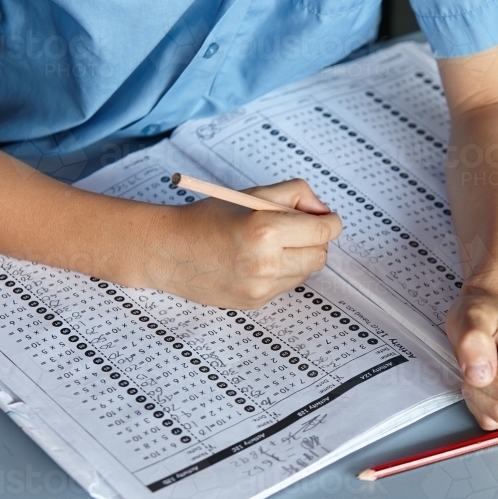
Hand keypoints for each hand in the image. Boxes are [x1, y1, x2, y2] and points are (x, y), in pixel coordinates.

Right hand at [135, 179, 341, 307]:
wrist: (167, 251)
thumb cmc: (207, 218)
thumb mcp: (251, 195)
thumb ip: (294, 195)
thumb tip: (324, 210)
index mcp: (265, 230)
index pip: (323, 230)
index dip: (330, 221)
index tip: (327, 217)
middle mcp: (265, 263)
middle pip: (320, 255)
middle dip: (315, 239)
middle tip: (298, 228)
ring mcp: (260, 288)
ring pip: (306, 272)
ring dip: (299, 257)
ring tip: (272, 245)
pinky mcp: (255, 302)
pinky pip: (286, 286)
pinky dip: (282, 272)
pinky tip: (258, 261)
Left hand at [446, 288, 497, 429]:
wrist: (492, 316)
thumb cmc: (483, 315)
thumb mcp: (470, 318)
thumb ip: (472, 341)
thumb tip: (479, 375)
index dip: (479, 382)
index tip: (475, 359)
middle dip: (479, 394)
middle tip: (476, 366)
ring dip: (481, 402)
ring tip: (484, 373)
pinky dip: (487, 408)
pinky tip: (490, 384)